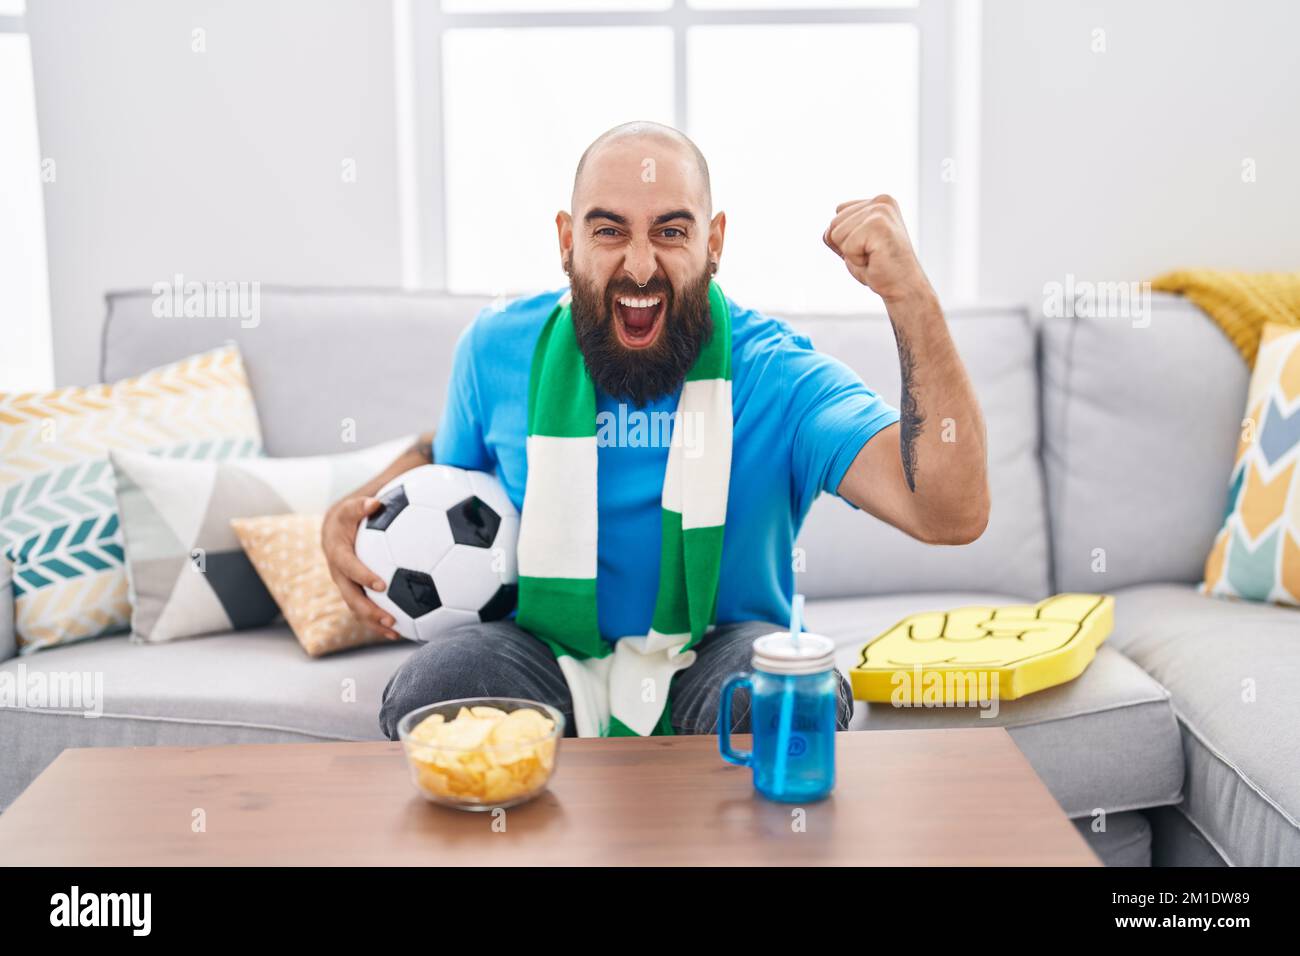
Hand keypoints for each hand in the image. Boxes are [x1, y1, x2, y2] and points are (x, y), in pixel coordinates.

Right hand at [322, 496, 399, 639]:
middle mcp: (338, 574)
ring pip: (356, 609)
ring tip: (396, 632)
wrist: (334, 529)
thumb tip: (375, 502)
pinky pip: (364, 610)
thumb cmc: (350, 515)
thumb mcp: (353, 506)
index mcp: (337, 553)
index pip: (348, 567)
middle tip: (391, 618)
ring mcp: (344, 586)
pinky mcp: (353, 593)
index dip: (362, 576)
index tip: (382, 585)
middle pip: (351, 597)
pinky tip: (401, 631)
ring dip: (374, 623)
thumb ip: (362, 505)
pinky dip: (379, 622)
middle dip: (369, 610)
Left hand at [822, 195, 931, 304]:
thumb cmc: (880, 267)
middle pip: (834, 223)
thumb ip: (840, 230)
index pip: (838, 215)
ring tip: (874, 256)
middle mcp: (881, 201)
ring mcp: (881, 211)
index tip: (868, 247)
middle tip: (871, 254)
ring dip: (851, 254)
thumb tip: (827, 233)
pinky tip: (876, 260)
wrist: (904, 287)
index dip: (846, 238)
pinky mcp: (879, 225)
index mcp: (878, 201)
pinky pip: (847, 246)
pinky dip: (857, 260)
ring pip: (837, 234)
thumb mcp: (855, 243)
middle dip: (846, 246)